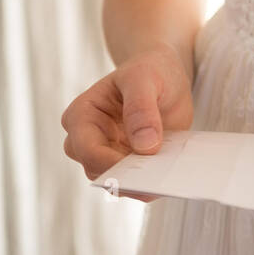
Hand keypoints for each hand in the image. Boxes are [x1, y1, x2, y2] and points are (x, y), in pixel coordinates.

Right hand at [61, 42, 193, 202]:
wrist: (164, 76)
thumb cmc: (149, 70)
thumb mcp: (145, 78)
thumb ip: (141, 108)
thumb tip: (145, 146)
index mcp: (82, 115)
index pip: (87, 149)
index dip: (112, 161)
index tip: (144, 161)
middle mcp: (87, 140)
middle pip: (98, 172)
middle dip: (127, 177)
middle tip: (159, 175)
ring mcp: (108, 155)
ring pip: (117, 183)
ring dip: (142, 183)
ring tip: (169, 175)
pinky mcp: (128, 164)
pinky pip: (137, 183)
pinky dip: (153, 182)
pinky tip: (172, 174)